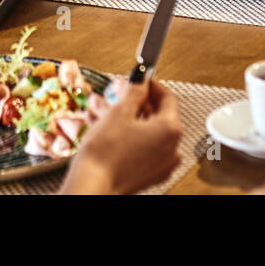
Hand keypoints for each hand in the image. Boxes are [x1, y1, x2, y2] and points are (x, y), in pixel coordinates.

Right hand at [61, 79, 181, 194]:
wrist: (93, 187)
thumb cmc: (105, 154)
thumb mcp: (120, 112)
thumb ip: (135, 91)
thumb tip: (142, 79)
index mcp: (170, 130)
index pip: (168, 97)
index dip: (151, 84)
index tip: (139, 78)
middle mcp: (172, 148)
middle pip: (157, 115)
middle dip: (135, 101)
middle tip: (118, 92)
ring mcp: (161, 164)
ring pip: (147, 131)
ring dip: (127, 117)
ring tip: (104, 108)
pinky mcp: (149, 175)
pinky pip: (143, 147)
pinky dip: (129, 135)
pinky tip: (107, 128)